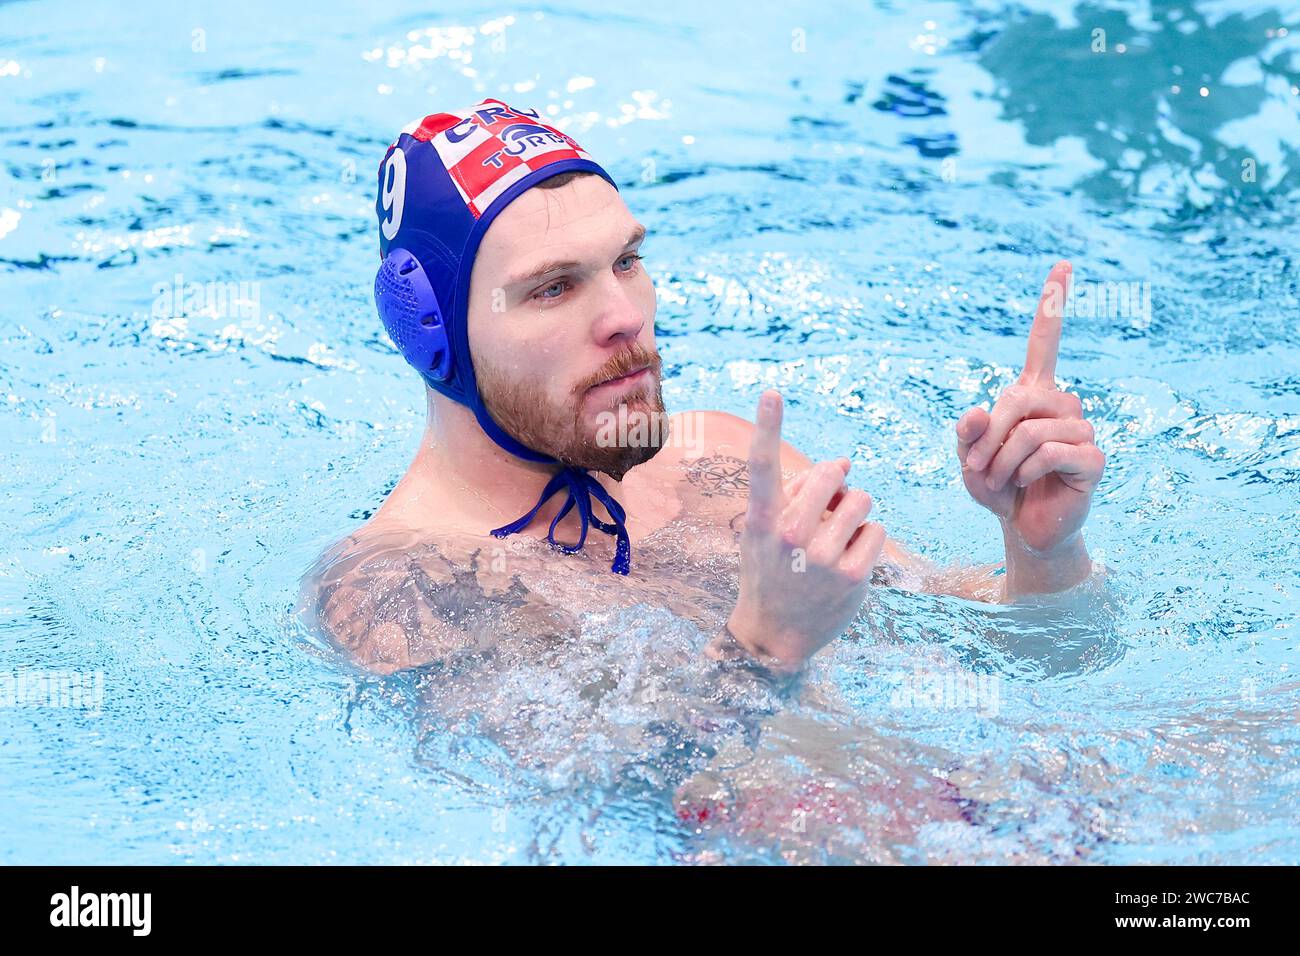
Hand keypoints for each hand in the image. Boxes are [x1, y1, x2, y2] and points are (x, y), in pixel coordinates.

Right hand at [723, 389, 885, 671]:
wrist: (774, 634)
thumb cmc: (771, 571)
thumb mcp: (766, 532)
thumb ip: (795, 495)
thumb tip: (846, 464)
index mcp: (763, 519)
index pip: (763, 465)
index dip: (768, 426)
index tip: (771, 392)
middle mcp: (791, 534)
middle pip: (834, 473)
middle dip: (838, 482)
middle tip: (827, 507)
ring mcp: (824, 555)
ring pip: (861, 500)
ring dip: (854, 512)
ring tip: (835, 538)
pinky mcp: (854, 574)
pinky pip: (876, 530)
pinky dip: (867, 539)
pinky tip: (848, 560)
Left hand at [955, 260, 1105, 554]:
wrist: (1021, 527)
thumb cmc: (996, 486)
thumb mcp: (968, 458)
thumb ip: (966, 432)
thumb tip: (976, 411)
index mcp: (1034, 395)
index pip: (1046, 342)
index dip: (1053, 305)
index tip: (1063, 265)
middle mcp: (1062, 406)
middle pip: (1020, 398)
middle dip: (989, 434)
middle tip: (977, 466)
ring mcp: (1081, 432)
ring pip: (1033, 429)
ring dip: (1003, 458)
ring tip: (999, 479)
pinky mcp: (1092, 460)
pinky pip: (1050, 452)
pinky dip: (1024, 470)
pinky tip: (1023, 484)